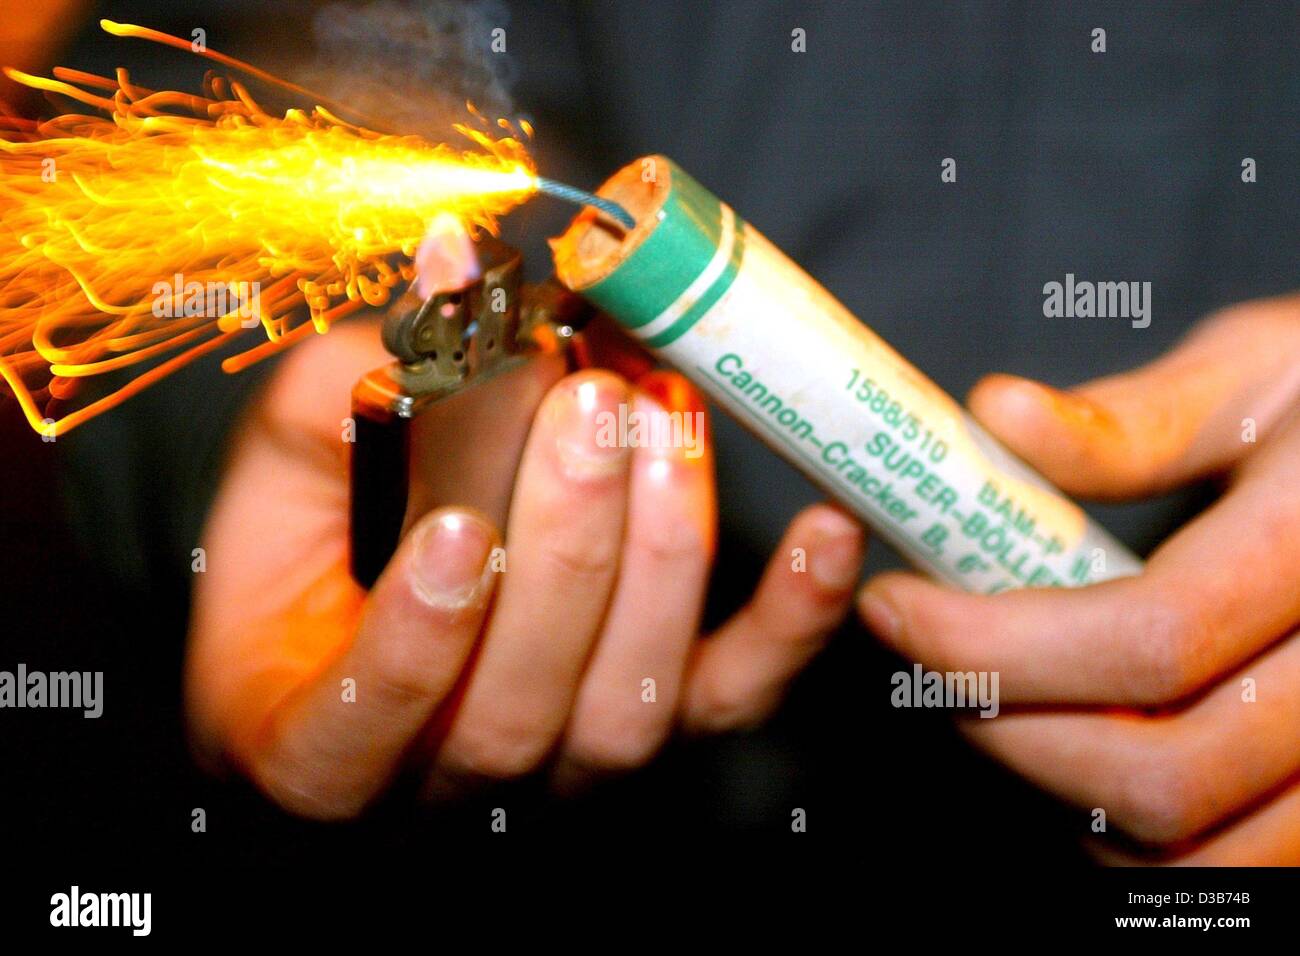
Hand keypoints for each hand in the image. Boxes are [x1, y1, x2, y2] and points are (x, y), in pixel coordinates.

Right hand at [186, 317, 865, 817]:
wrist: (378, 594)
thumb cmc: (310, 550)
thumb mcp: (289, 468)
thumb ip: (341, 392)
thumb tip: (445, 271)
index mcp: (315, 740)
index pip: (354, 734)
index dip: (412, 643)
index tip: (456, 529)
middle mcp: (446, 777)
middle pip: (516, 712)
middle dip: (566, 552)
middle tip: (590, 409)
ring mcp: (563, 761)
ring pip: (628, 704)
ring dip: (659, 554)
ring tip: (665, 423)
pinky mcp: (659, 721)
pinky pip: (733, 694)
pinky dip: (788, 619)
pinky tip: (821, 534)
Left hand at [858, 293, 1299, 863]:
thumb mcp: (1253, 374)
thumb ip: (1131, 421)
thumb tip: (997, 417)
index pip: (1146, 640)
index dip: (996, 644)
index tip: (899, 610)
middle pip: (1162, 774)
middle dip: (1010, 731)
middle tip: (935, 667)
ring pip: (1195, 847)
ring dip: (1065, 795)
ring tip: (1001, 708)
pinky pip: (1237, 865)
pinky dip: (1138, 837)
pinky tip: (1085, 752)